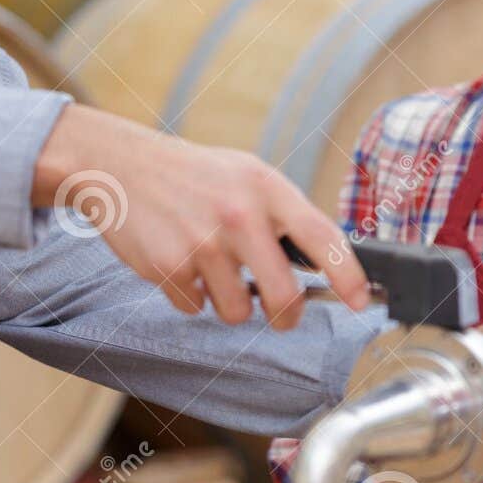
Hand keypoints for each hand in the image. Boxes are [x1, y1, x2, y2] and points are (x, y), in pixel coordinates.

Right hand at [32, 104, 369, 327]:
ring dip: (229, 303)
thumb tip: (327, 265)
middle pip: (283, 296)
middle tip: (282, 314)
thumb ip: (283, 214)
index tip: (361, 301)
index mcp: (266, 187)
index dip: (348, 275)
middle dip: (286, 316)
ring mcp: (201, 242)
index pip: (322, 237)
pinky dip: (191, 296)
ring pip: (237, 311)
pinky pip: (195, 308)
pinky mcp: (168, 266)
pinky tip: (179, 263)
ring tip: (213, 269)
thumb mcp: (246, 175)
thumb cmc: (195, 175)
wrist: (121, 166)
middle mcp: (238, 214)